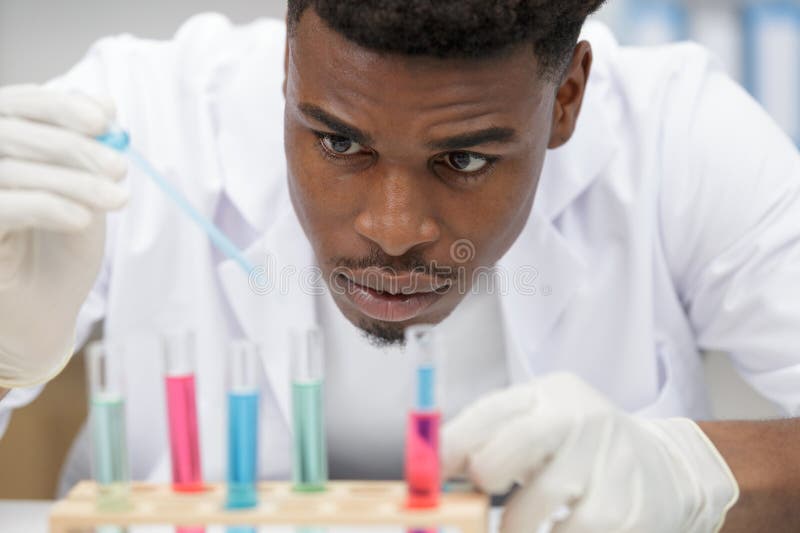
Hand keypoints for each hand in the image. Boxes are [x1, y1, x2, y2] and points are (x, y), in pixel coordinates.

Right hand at [0, 84, 127, 387]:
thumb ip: (89, 152)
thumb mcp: (84, 195)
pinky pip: (2, 207)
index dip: (60, 105)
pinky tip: (82, 219)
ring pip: (9, 169)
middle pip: (11, 132)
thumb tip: (104, 103)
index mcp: (1, 143)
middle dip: (74, 148)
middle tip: (120, 169)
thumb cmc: (61, 250)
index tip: (105, 121)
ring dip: (73, 181)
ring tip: (116, 200)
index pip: (19, 104)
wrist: (43, 313)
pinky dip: (46, 206)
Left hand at [443, 373, 738, 532]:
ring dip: (514, 527)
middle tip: (486, 498)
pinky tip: (555, 528)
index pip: (491, 412)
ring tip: (516, 526)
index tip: (426, 475)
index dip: (451, 445)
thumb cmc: (581, 448)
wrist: (666, 468)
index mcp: (551, 395)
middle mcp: (581, 420)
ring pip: (535, 509)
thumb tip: (428, 467)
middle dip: (487, 478)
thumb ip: (490, 436)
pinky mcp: (626, 513)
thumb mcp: (540, 423)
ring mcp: (607, 464)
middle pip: (512, 449)